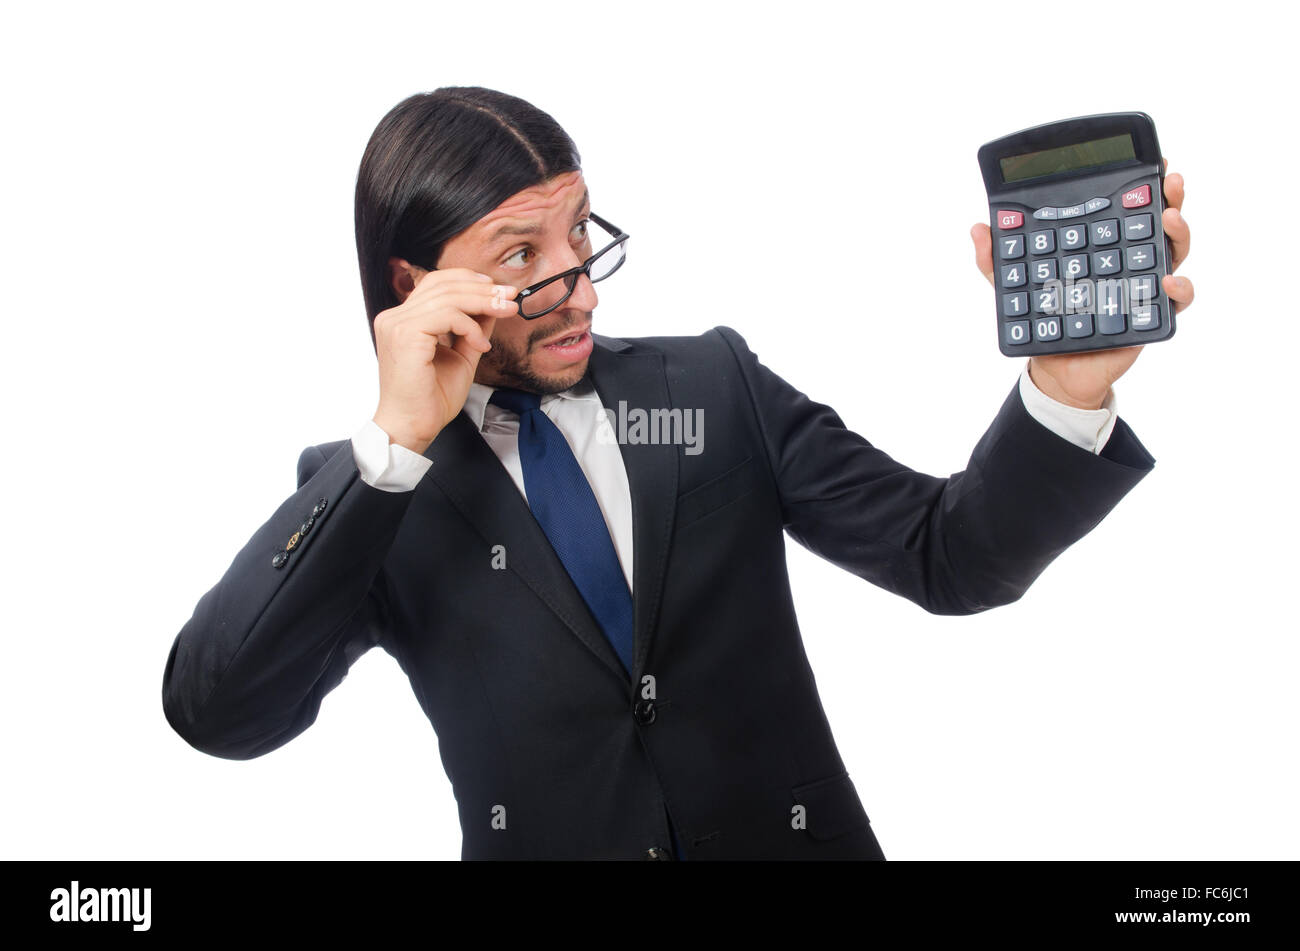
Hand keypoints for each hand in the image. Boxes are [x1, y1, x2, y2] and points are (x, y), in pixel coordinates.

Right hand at [371, 268, 517, 453]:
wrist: (412, 427)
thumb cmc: (431, 399)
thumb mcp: (460, 356)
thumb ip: (472, 329)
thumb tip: (493, 306)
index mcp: (403, 319)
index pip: (436, 283)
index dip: (469, 280)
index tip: (500, 291)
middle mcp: (394, 317)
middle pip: (443, 285)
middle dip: (484, 289)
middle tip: (512, 297)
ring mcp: (396, 324)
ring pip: (448, 297)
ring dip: (484, 303)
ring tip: (507, 312)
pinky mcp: (405, 334)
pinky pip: (446, 315)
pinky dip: (470, 326)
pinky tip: (481, 345)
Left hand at [970, 160, 1194, 409]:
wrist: (1056, 370)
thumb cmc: (1044, 319)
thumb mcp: (1014, 287)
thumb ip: (996, 259)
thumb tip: (978, 228)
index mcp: (1103, 242)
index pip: (1126, 206)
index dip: (1143, 184)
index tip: (1153, 163)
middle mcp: (1129, 257)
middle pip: (1159, 221)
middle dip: (1171, 197)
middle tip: (1170, 183)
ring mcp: (1144, 283)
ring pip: (1174, 251)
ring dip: (1178, 232)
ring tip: (1169, 218)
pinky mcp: (1152, 314)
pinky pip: (1178, 300)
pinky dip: (1181, 288)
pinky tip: (1167, 281)